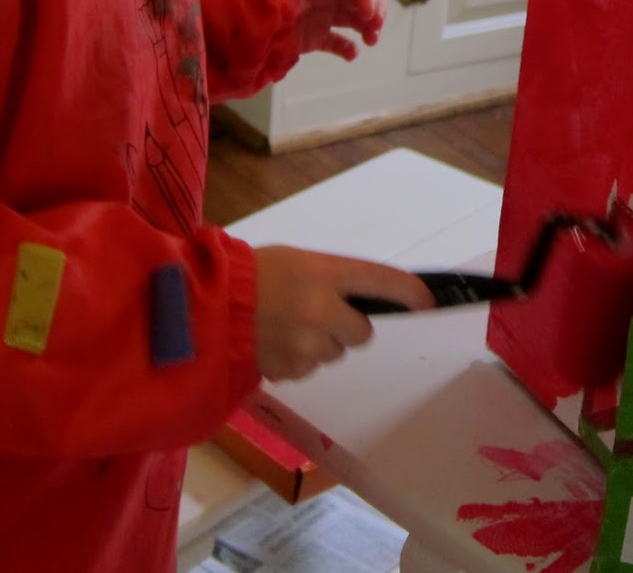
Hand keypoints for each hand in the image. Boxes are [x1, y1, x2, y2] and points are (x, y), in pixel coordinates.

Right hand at [252, 246, 433, 381]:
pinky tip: (274, 340)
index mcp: (324, 273)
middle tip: (319, 311)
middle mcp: (321, 310)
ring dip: (320, 342)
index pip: (382, 280)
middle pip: (362, 331)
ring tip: (286, 324)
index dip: (410, 293)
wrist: (205, 307)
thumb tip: (364, 302)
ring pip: (334, 351)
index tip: (427, 302)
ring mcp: (306, 344)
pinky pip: (309, 367)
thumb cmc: (252, 275)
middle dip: (347, 325)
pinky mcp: (290, 370)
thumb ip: (333, 280)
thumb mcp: (298, 262)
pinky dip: (298, 357)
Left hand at [278, 0, 383, 59]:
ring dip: (367, 29)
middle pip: (360, 3)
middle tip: (376, 27)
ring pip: (353, 22)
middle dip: (373, 13)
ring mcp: (321, 17)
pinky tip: (352, 54)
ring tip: (371, 40)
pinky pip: (336, 43)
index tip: (369, 11)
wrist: (249, 13)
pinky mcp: (314, 38)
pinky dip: (347, 49)